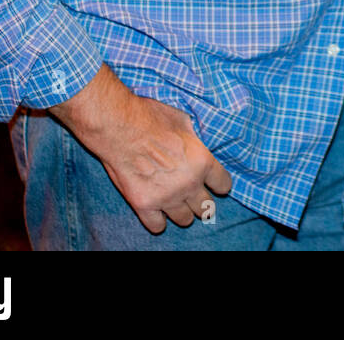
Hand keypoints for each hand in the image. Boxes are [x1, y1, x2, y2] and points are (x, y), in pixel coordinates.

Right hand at [55, 75, 231, 232]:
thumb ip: (194, 141)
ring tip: (178, 204)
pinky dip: (159, 221)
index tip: (215, 184)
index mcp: (202, 161)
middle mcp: (189, 183)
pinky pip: (157, 226)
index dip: (219, 184)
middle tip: (195, 195)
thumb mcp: (184, 122)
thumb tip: (197, 146)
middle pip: (206, 206)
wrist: (120, 127)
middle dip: (202, 200)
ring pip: (185, 219)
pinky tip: (158, 212)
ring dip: (183, 212)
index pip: (223, 184)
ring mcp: (166, 197)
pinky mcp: (144, 205)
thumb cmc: (151, 118)